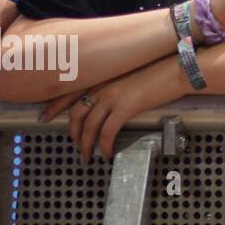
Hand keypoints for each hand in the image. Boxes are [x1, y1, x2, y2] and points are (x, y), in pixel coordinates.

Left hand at [42, 57, 190, 159]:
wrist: (178, 69)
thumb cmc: (160, 70)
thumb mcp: (130, 73)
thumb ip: (115, 83)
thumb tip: (107, 99)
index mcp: (103, 76)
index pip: (70, 91)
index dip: (55, 106)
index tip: (46, 117)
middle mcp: (102, 85)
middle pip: (76, 113)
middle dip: (72, 133)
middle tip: (75, 145)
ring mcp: (113, 96)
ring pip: (89, 126)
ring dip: (86, 145)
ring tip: (88, 156)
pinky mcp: (126, 107)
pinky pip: (108, 132)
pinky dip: (104, 145)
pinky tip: (107, 153)